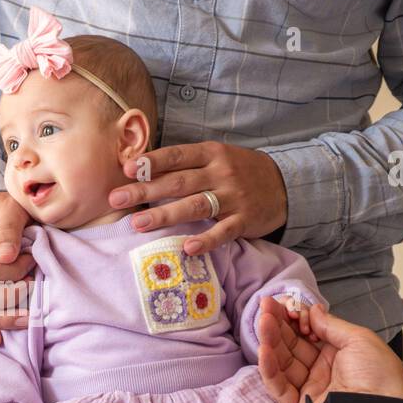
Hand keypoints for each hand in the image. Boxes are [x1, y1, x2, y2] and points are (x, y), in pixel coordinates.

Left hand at [109, 141, 286, 254]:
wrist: (284, 184)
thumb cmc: (239, 171)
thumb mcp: (216, 157)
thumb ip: (186, 163)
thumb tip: (141, 170)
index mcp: (211, 153)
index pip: (176, 156)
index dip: (151, 162)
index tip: (126, 170)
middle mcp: (221, 173)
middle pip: (178, 182)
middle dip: (145, 190)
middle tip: (117, 198)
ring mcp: (233, 197)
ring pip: (196, 205)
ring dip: (165, 214)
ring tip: (138, 224)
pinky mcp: (244, 221)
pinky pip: (223, 232)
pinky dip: (206, 240)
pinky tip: (186, 248)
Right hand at [256, 296, 402, 402]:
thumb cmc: (379, 377)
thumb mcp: (361, 340)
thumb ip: (331, 324)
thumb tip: (312, 310)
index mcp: (339, 354)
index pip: (309, 332)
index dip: (297, 318)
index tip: (287, 305)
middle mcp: (322, 370)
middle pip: (292, 344)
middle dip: (278, 324)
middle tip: (265, 306)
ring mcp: (309, 388)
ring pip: (282, 362)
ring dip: (270, 341)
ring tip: (262, 321)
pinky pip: (279, 387)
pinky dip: (268, 369)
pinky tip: (264, 349)